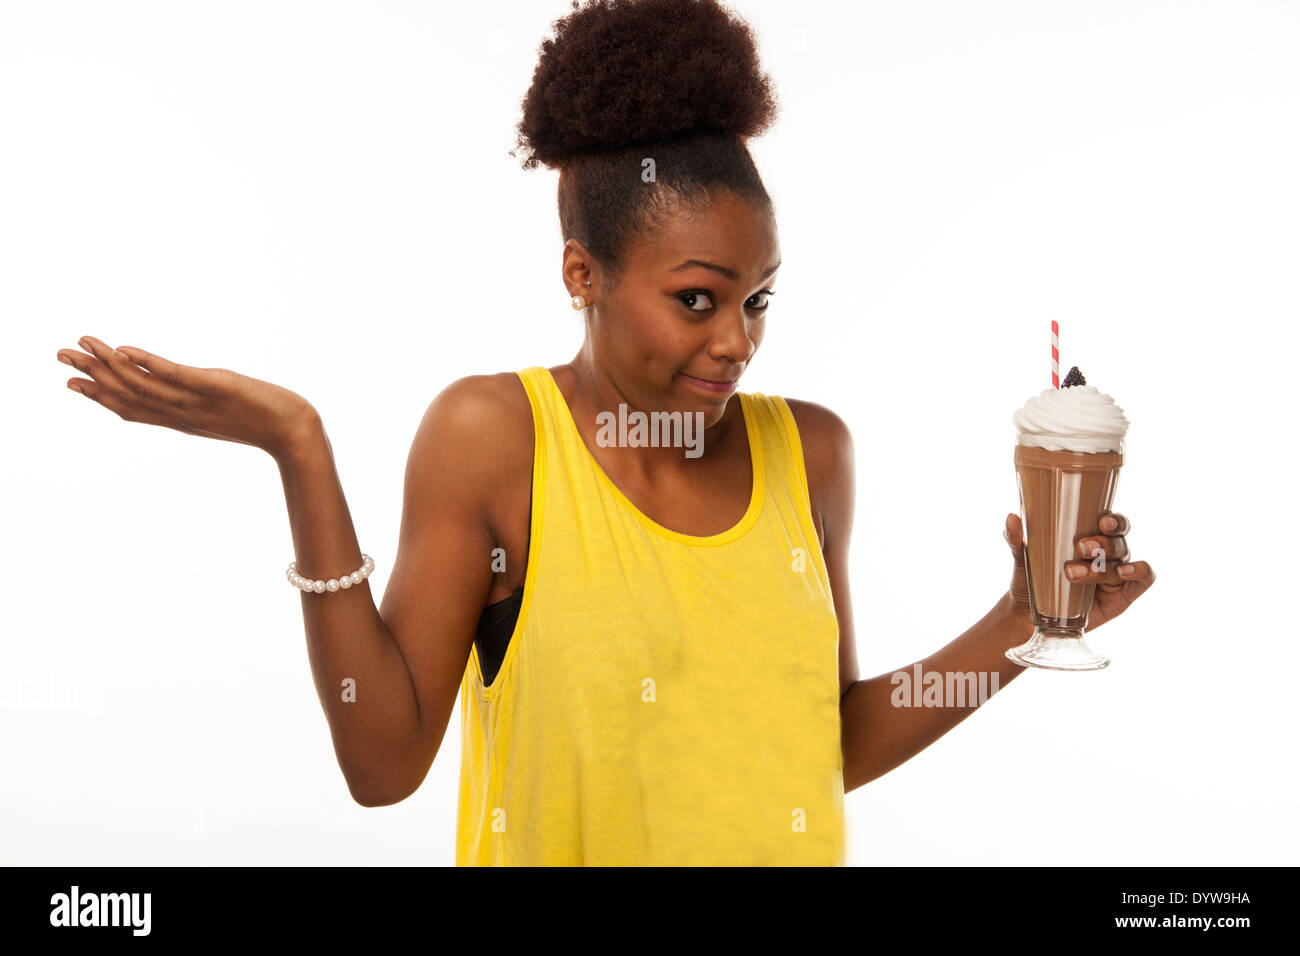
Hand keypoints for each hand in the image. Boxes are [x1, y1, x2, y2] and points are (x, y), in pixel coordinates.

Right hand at [58, 335, 321, 461]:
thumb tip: (192, 389)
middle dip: (92, 377)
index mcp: (183, 420)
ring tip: (84, 344)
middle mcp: (183, 414)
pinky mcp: (215, 387)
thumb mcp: (225, 414)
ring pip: (143, 385)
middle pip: (128, 397)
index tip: (71, 383)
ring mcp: (196, 402)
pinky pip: (176, 375)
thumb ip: (202, 404)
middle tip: (60, 356)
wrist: (296, 435)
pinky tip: (127, 349)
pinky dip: (149, 363)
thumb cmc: (267, 423)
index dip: (100, 398)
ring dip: (110, 364)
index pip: (132, 410)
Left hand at [1003, 511, 1155, 630]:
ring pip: (1124, 560)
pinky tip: (1124, 572)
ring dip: (1103, 565)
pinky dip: (1140, 571)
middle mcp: (1107, 553)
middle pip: (1118, 540)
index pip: (1111, 522)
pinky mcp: (1123, 595)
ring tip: (1074, 573)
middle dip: (1103, 543)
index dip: (1114, 519)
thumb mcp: (1022, 559)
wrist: (1028, 615)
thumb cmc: (1031, 579)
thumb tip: (1012, 518)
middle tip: (1081, 548)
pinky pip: (1145, 578)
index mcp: (1089, 537)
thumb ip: (1016, 539)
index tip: (1102, 521)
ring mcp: (1117, 574)